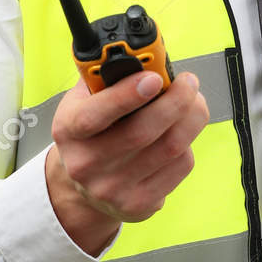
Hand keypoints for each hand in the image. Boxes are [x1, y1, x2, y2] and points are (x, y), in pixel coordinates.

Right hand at [46, 68, 209, 236]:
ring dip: (191, 118)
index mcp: (68, 131)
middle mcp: (87, 164)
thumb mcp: (84, 100)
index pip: (94, 115)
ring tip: (193, 101)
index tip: (155, 78)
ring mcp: (113, 189)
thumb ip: (107, 77)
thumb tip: (145, 58)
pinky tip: (180, 132)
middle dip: (175, 101)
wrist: (84, 185)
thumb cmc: (92, 132)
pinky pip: (180, 166)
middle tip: (189, 83)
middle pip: (142, 132)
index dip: (126, 95)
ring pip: (170, 148)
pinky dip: (188, 142)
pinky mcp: (140, 204)